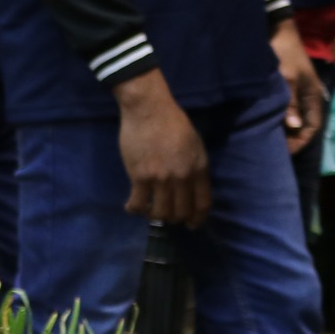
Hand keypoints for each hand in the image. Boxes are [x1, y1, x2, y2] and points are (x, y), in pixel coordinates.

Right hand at [114, 69, 210, 227]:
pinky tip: (131, 208)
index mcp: (199, 169)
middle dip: (175, 219)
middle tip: (168, 217)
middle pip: (181, 211)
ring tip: (150, 212)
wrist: (149, 109)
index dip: (198, 218)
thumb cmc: (173, 123)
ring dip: (155, 216)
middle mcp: (182, 178)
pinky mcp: (139, 176)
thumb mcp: (195, 145)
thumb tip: (191, 188)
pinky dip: (134, 209)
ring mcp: (160, 179)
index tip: (191, 224)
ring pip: (160, 212)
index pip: (203, 203)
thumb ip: (195, 168)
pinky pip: (138, 203)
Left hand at [271, 19, 324, 154]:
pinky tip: (263, 122)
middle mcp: (308, 97)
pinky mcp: (286, 88)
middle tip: (273, 149)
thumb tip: (294, 127)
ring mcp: (297, 92)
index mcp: (313, 97)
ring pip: (292, 118)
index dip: (300, 142)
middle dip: (291, 138)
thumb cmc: (284, 54)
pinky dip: (276, 118)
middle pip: (303, 125)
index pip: (312, 127)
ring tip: (266, 139)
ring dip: (282, 129)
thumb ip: (290, 103)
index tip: (285, 152)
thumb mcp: (287, 78)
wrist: (277, 30)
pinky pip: (284, 109)